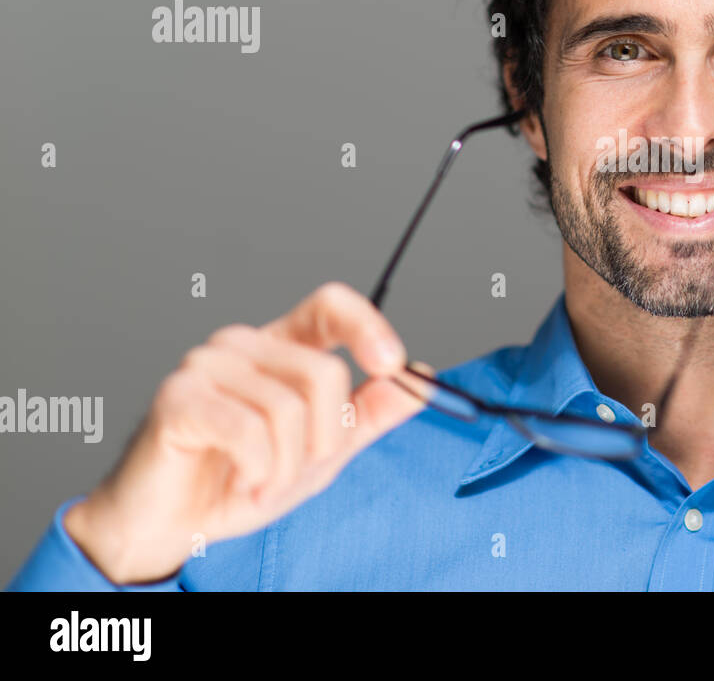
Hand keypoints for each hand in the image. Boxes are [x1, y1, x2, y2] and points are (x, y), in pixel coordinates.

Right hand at [63, 282, 425, 583]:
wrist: (174, 526)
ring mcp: (207, 365)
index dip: (367, 326)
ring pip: (288, 409)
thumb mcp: (324, 449)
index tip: (392, 364)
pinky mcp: (179, 396)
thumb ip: (371, 411)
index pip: (330, 305)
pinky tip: (243, 483)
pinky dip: (258, 470)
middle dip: (325, 439)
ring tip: (262, 482)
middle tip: (297, 471)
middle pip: (323, 372)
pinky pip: (248, 431)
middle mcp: (244, 344)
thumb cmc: (240, 479)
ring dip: (285, 467)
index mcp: (281, 346)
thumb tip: (422, 378)